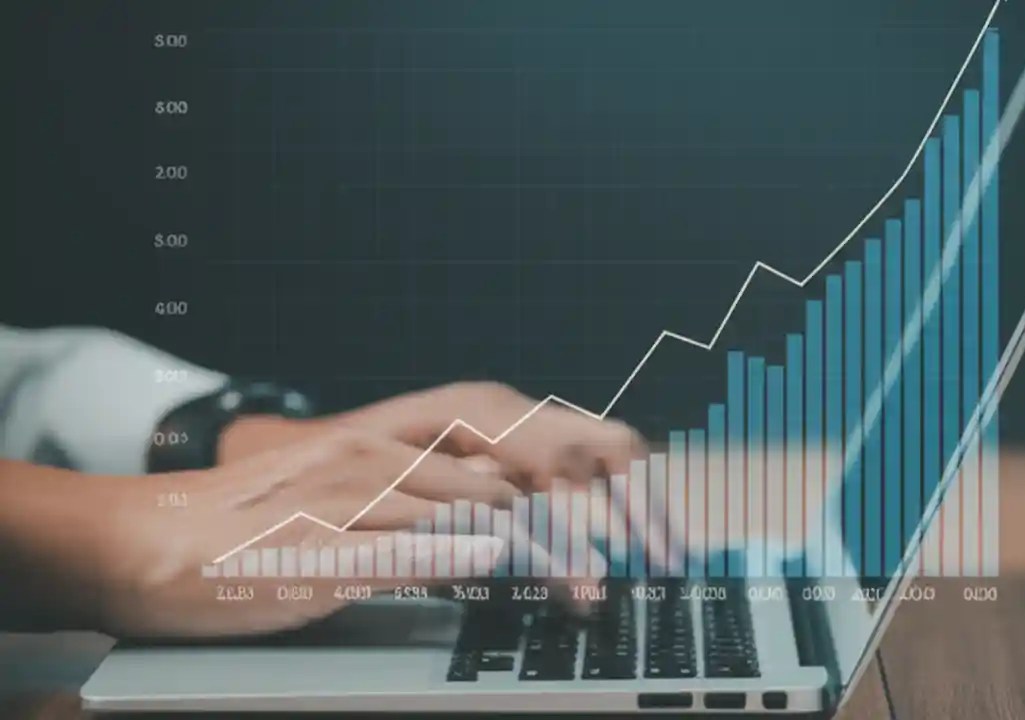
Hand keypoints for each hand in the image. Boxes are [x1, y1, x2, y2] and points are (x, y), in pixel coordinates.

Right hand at [220, 382, 680, 571]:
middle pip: (506, 469)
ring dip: (540, 548)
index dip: (578, 444)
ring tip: (595, 581)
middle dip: (581, 505)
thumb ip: (432, 495)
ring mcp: (353, 495)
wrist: (159, 539)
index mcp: (393, 430)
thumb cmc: (265, 520)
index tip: (641, 473)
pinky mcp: (324, 547)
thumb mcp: (358, 491)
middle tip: (641, 540)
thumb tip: (508, 517)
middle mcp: (381, 449)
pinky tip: (507, 568)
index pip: (507, 426)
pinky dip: (466, 558)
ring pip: (470, 509)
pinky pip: (409, 547)